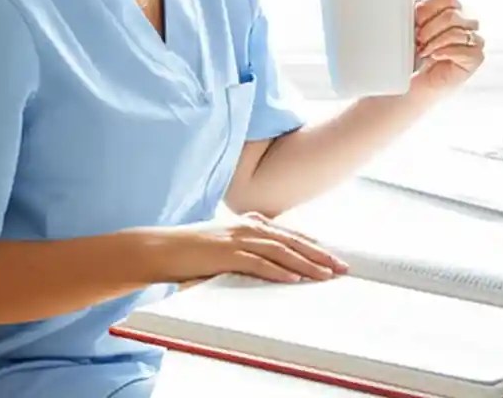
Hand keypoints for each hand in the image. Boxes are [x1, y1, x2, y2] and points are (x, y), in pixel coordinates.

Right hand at [155, 212, 349, 284]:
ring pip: (281, 251)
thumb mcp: (224, 242)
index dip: (313, 245)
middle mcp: (248, 227)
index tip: (332, 255)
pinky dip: (278, 271)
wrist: (160, 248)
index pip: (289, 234)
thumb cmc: (191, 249)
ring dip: (306, 264)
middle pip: (292, 241)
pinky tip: (294, 279)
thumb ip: (246, 245)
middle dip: (320, 254)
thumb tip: (267, 258)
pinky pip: (258, 263)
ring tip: (326, 275)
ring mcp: (237, 239)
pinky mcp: (226, 254)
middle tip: (342, 267)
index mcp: (250, 223)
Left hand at [411, 0, 484, 93]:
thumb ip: (419, 10)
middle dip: (429, 28)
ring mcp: (475, 39)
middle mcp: (468, 21)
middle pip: (452, 15)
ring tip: (423, 50)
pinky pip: (463, 50)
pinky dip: (444, 52)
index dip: (429, 8)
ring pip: (456, 32)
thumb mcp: (414, 25)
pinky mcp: (476, 57)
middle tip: (418, 40)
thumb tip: (417, 3)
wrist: (417, 80)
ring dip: (435, 42)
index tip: (415, 22)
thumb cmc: (416, 52)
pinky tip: (434, 57)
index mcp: (455, 8)